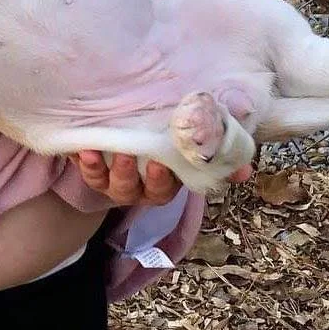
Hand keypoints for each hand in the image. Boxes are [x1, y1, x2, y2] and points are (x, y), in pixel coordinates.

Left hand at [72, 151, 253, 205]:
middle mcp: (144, 189)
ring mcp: (118, 184)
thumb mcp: (188, 140)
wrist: (125, 138)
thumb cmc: (162, 137)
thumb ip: (215, 147)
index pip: (171, 187)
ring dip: (109, 171)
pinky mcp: (95, 176)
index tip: (161, 162)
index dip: (166, 178)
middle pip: (141, 191)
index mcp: (168, 182)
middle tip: (131, 155)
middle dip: (135, 175)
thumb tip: (244, 170)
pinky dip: (87, 164)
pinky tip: (84, 150)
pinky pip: (90, 175)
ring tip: (105, 151)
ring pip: (115, 186)